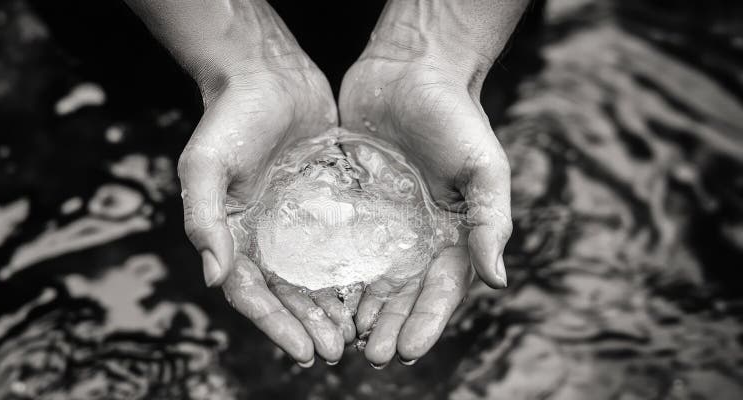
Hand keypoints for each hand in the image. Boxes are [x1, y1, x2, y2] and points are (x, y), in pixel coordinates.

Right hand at [179, 62, 357, 364]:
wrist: (266, 75)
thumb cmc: (228, 118)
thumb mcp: (205, 165)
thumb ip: (205, 219)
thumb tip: (213, 276)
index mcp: (232, 235)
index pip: (251, 292)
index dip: (275, 324)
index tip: (303, 350)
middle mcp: (263, 236)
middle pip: (286, 293)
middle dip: (308, 325)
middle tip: (336, 352)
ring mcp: (294, 222)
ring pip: (314, 276)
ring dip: (331, 308)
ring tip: (356, 336)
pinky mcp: (324, 204)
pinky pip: (339, 244)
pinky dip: (352, 270)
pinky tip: (373, 289)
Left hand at [338, 51, 512, 365]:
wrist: (412, 69)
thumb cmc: (456, 116)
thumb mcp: (483, 167)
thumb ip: (490, 223)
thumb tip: (496, 280)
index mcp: (454, 235)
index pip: (442, 290)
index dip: (426, 322)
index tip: (406, 349)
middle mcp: (418, 238)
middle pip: (403, 295)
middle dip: (389, 327)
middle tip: (370, 354)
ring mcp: (383, 225)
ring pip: (370, 280)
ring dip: (359, 313)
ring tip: (344, 340)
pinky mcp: (352, 206)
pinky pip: (340, 247)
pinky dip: (332, 276)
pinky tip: (318, 298)